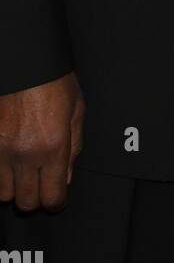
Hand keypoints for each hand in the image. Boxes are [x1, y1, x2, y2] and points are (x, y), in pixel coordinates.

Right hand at [0, 72, 84, 210]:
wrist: (25, 60)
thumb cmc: (54, 80)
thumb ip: (74, 147)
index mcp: (53, 146)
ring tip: (23, 170)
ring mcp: (0, 149)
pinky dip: (0, 174)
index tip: (57, 196)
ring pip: (3, 193)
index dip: (57, 201)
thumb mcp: (77, 110)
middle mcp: (24, 153)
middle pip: (26, 201)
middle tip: (41, 182)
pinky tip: (9, 161)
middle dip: (36, 197)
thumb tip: (66, 177)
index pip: (52, 197)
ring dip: (15, 186)